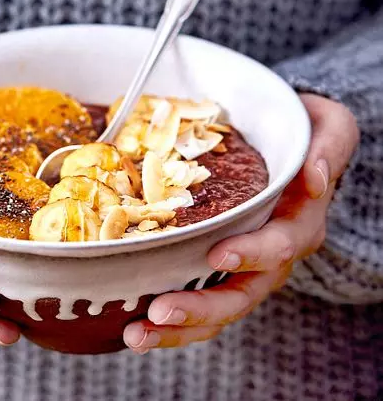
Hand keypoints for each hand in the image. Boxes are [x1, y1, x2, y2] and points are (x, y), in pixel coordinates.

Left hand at [124, 94, 358, 353]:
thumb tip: (314, 176)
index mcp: (298, 222)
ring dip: (178, 328)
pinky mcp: (221, 272)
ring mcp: (246, 270)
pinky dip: (171, 323)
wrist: (284, 151)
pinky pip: (200, 302)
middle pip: (243, 293)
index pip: (279, 244)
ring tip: (137, 336)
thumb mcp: (327, 126)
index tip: (218, 255)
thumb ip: (328, 146)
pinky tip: (134, 328)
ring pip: (218, 310)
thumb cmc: (298, 134)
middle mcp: (273, 255)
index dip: (252, 253)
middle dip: (201, 307)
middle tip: (159, 313)